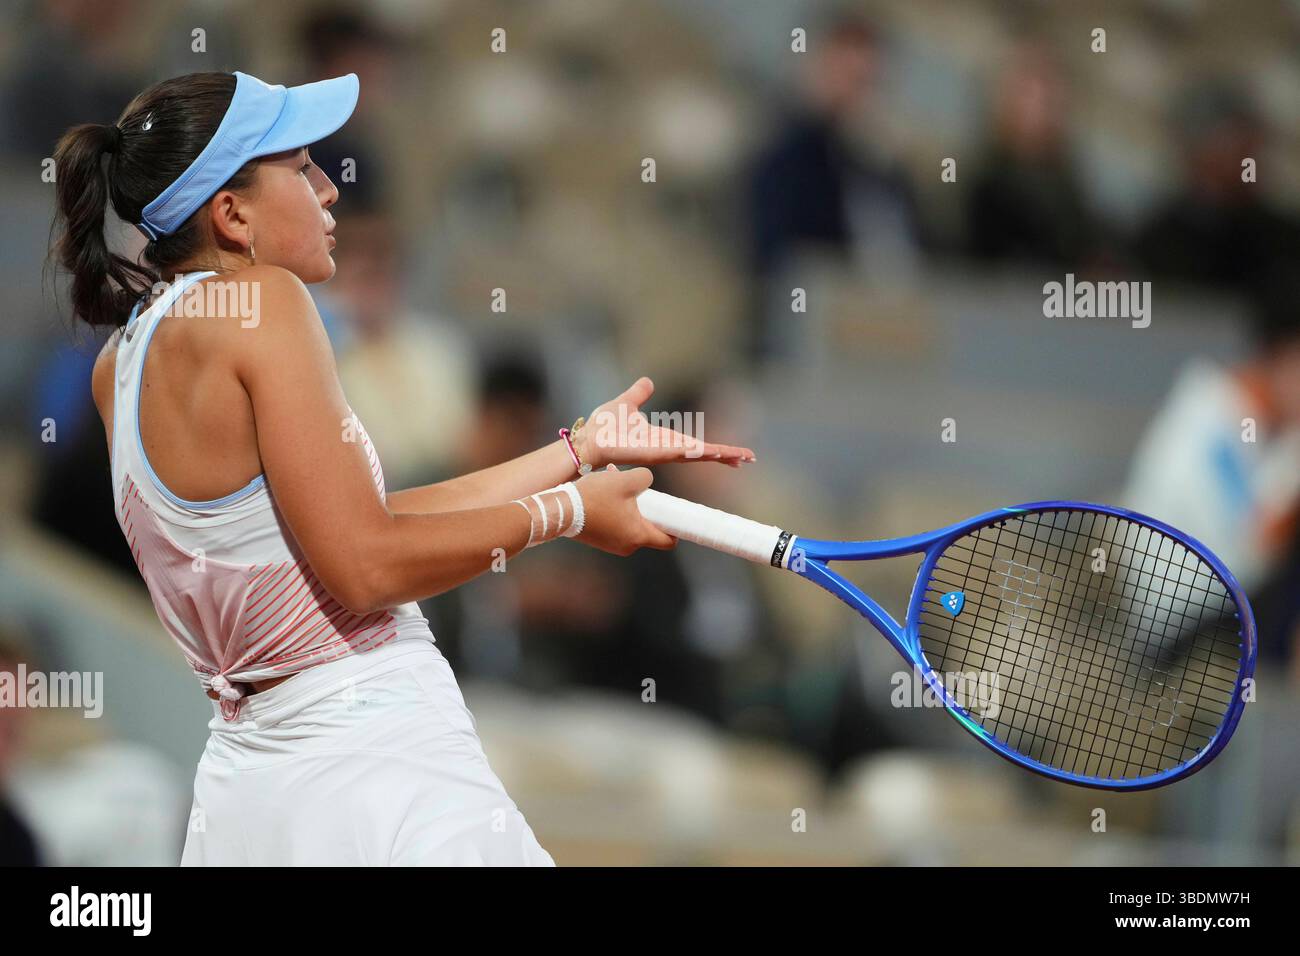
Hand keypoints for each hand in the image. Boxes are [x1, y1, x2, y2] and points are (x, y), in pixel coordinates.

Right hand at [573, 464, 677, 555]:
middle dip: (648, 508)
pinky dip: (616, 509)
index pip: (670, 541)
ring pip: (631, 523)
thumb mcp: (625, 480)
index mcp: (639, 536)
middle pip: (649, 529)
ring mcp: (612, 545)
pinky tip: (604, 490)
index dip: (675, 527)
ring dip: (628, 504)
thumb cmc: (594, 497)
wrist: (560, 510)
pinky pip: (616, 524)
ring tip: (616, 481)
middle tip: (640, 490)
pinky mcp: (600, 540)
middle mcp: (628, 546)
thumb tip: (647, 481)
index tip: (674, 514)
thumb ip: (645, 478)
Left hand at [575, 376, 755, 469]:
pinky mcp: (655, 453)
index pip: (696, 446)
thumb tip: (647, 381)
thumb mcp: (626, 404)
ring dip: (720, 455)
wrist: (588, 440)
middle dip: (726, 455)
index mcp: (663, 440)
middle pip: (703, 454)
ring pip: (698, 455)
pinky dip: (699, 453)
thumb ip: (638, 394)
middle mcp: (667, 449)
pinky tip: (715, 453)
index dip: (716, 449)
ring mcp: (663, 453)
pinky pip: (681, 452)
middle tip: (749, 458)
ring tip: (743, 457)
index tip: (735, 453)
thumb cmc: (603, 428)